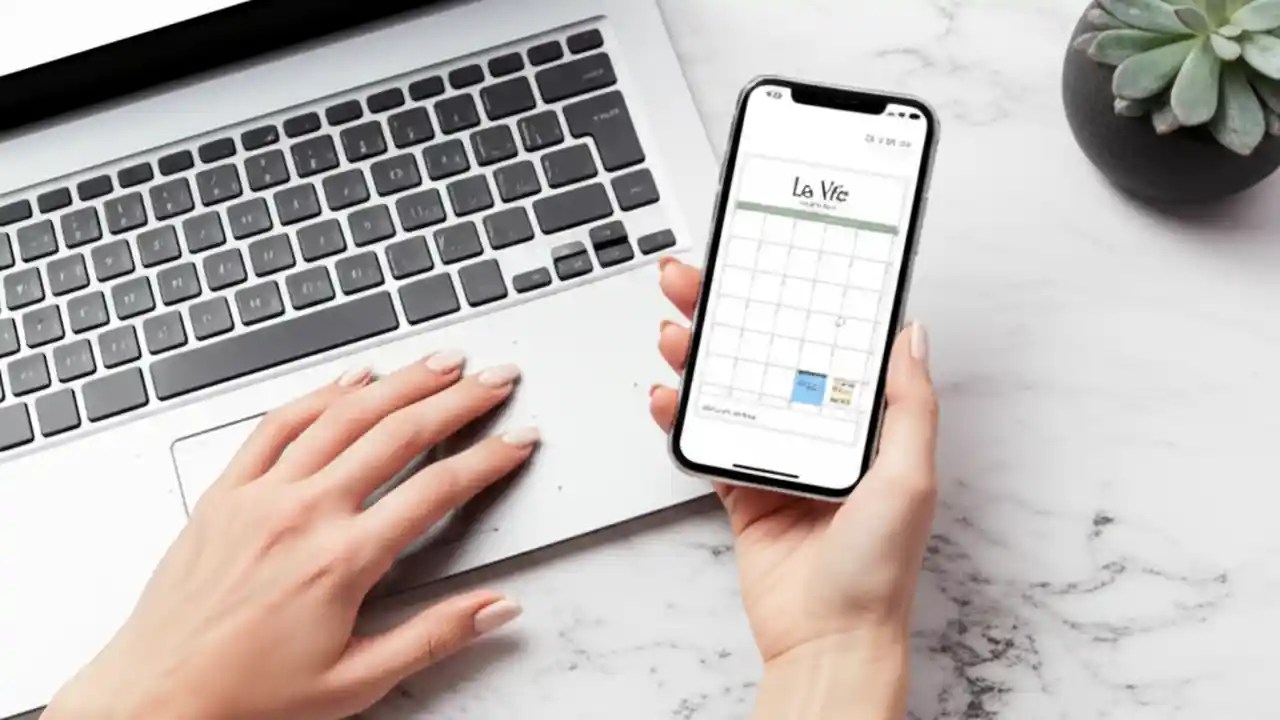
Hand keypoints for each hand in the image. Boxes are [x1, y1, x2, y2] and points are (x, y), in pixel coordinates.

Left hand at [46, 353, 535, 719]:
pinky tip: (352, 379)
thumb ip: (434, 637)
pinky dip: (321, 393)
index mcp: (342, 560)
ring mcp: (261, 495)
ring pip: (343, 416)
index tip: (518, 440)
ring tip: (440, 363)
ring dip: (400, 382)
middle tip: (495, 381)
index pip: (437, 490)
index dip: (489, 459)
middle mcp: (303, 514)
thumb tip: (497, 608)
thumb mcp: (356, 683)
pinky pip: (278, 425)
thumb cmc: (245, 697)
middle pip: (398, 434)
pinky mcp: (226, 492)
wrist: (154, 700)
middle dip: (458, 400)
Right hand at [650, 258, 938, 717]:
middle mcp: (816, 434)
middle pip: (764, 357)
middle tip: (692, 281)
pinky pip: (704, 443)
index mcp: (860, 424)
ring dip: (696, 357)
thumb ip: (910, 404)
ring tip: (673, 331)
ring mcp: (775, 461)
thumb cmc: (878, 569)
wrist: (827, 640)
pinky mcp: (741, 493)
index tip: (764, 267)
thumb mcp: (910, 477)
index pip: (820, 345)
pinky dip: (681, 416)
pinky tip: (666, 395)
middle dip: (724, 315)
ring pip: (727, 390)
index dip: (790, 303)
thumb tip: (911, 335)